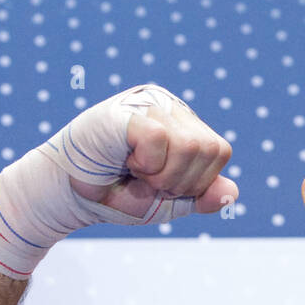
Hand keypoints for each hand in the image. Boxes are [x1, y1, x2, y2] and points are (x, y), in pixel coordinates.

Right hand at [69, 92, 237, 216]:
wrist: (72, 197)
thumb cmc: (119, 193)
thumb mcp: (170, 200)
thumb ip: (202, 196)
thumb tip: (232, 192)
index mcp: (184, 123)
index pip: (219, 151)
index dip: (196, 181)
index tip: (163, 185)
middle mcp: (169, 107)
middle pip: (209, 149)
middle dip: (181, 181)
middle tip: (147, 180)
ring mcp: (148, 104)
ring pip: (190, 145)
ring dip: (163, 176)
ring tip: (136, 172)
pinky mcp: (126, 111)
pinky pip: (159, 139)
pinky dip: (147, 164)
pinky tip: (125, 162)